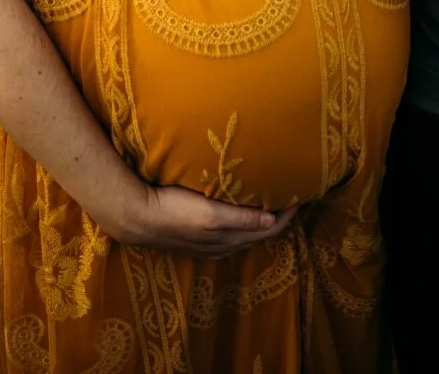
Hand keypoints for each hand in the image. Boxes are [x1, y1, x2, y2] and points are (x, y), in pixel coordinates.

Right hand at [116, 180, 296, 256]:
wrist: (137, 217)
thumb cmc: (175, 212)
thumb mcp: (210, 216)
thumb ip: (241, 218)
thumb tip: (271, 220)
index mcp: (229, 239)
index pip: (268, 229)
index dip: (286, 215)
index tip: (301, 195)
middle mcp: (223, 244)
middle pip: (258, 232)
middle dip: (277, 216)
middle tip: (290, 194)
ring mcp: (209, 242)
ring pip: (244, 232)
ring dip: (260, 218)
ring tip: (271, 197)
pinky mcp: (197, 237)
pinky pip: (230, 231)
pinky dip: (243, 221)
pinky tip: (239, 208)